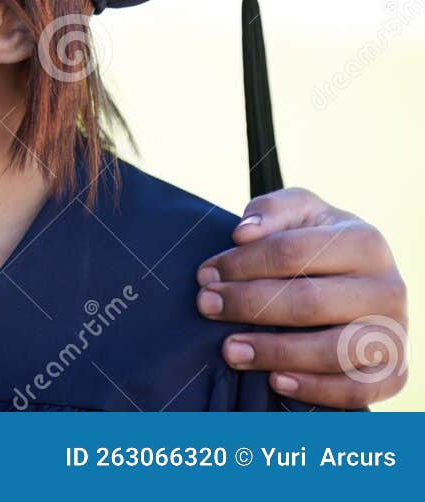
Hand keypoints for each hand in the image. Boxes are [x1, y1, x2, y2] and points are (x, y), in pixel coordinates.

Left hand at [195, 187, 407, 408]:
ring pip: (332, 350)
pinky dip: (316, 390)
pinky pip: (357, 390)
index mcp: (365, 242)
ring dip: (275, 352)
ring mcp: (395, 334)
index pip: (292, 252)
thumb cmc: (318, 243)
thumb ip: (272, 210)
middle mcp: (389, 288)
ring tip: (230, 350)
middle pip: (309, 302)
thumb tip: (244, 233)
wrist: (360, 279)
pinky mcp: (394, 373)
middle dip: (249, 305)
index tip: (205, 274)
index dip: (242, 264)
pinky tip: (275, 381)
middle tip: (207, 306)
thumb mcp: (299, 213)